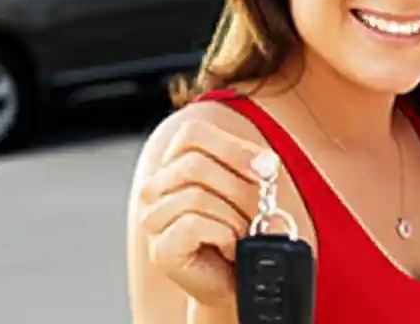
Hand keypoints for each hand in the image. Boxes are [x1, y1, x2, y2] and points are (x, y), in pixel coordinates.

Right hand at [138, 119, 267, 306]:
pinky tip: (229, 248)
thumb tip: (265, 163)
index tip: (266, 168)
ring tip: (242, 235)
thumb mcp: (249, 188)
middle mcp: (155, 189)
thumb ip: (253, 168)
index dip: (231, 147)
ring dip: (234, 218)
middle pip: (195, 165)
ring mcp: (153, 220)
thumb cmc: (239, 233)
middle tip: (256, 214)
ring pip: (196, 196)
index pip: (191, 134)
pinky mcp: (160, 249)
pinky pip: (193, 224)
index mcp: (173, 165)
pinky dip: (224, 236)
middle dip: (239, 189)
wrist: (235, 284)